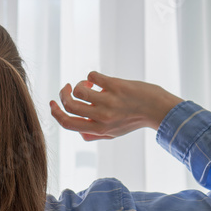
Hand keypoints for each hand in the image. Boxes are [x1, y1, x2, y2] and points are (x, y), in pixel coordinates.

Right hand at [49, 71, 183, 139]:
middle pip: (69, 105)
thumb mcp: (114, 133)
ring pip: (79, 89)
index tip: (53, 103)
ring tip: (88, 84)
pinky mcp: (115, 85)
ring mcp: (108, 101)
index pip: (67, 123)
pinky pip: (92, 75)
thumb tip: (78, 132)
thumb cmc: (134, 120)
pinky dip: (92, 75)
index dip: (55, 113)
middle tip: (66, 88)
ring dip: (79, 84)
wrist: (157, 108)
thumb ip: (95, 134)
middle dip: (62, 94)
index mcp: (98, 129)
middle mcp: (101, 116)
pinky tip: (99, 79)